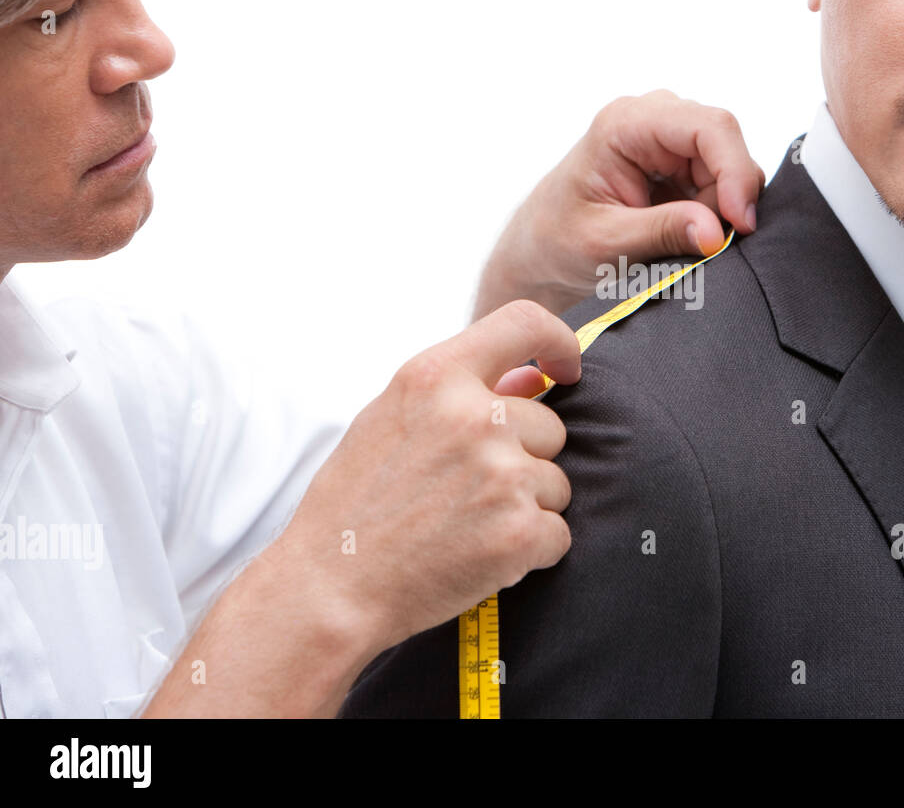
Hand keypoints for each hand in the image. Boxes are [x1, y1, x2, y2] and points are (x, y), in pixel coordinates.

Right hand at [269, 300, 581, 656]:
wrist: (330, 588)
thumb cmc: (354, 504)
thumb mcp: (391, 420)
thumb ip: (461, 391)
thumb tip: (534, 380)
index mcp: (437, 377)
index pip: (524, 323)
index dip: (557, 344)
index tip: (565, 371)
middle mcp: (476, 417)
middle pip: (549, 425)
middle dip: (524, 458)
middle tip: (467, 492)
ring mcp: (503, 474)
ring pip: (556, 483)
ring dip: (526, 507)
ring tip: (466, 526)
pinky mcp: (521, 531)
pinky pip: (558, 534)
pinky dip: (530, 551)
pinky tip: (481, 556)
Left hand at [473, 90, 764, 319]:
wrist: (542, 249)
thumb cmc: (559, 240)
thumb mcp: (607, 243)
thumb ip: (662, 232)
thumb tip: (716, 231)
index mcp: (624, 124)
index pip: (707, 127)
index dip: (735, 172)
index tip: (740, 223)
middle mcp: (651, 119)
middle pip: (724, 144)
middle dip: (727, 197)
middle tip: (710, 245)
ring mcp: (668, 139)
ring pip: (728, 166)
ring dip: (719, 209)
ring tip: (682, 242)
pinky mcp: (680, 163)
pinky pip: (720, 182)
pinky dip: (714, 213)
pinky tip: (687, 234)